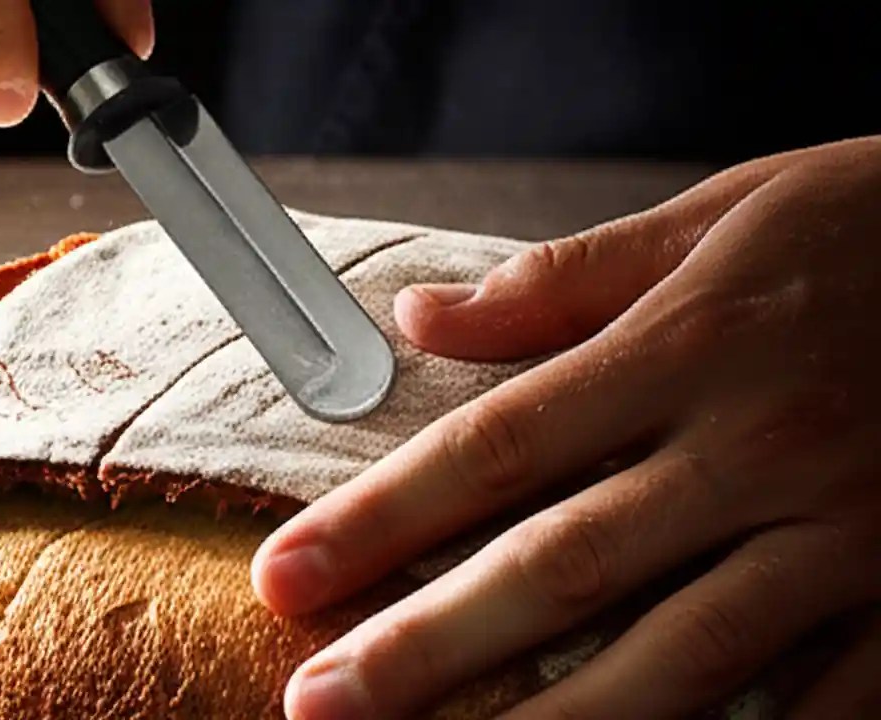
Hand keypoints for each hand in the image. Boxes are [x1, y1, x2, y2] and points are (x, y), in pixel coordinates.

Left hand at [251, 135, 880, 718]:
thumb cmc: (877, 227)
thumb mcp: (723, 214)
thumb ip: (569, 279)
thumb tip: (425, 319)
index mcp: (691, 348)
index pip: (497, 449)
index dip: (381, 521)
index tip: (290, 578)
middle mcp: (757, 450)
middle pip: (562, 567)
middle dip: (427, 647)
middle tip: (318, 704)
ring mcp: (845, 536)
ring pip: (677, 656)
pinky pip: (824, 699)